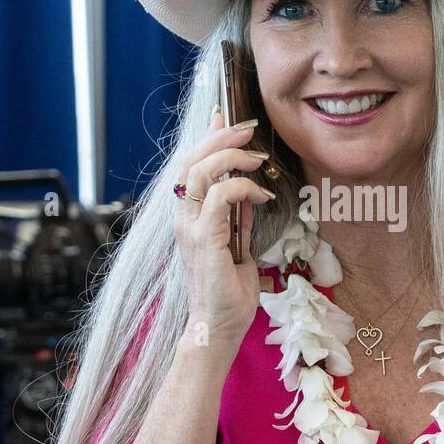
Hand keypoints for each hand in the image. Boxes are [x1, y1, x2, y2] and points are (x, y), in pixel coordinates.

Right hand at [173, 107, 275, 345]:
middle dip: (221, 136)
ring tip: (258, 159)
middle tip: (249, 128)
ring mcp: (190, 228)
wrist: (218, 327)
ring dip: (232, 157)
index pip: (191, 165)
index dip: (207, 136)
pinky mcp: (204, 239)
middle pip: (192, 159)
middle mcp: (182, 218)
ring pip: (200, 171)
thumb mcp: (237, 245)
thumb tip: (249, 190)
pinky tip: (261, 194)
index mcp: (188, 216)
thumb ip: (238, 217)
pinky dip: (242, 187)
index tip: (225, 116)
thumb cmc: (227, 292)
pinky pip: (219, 196)